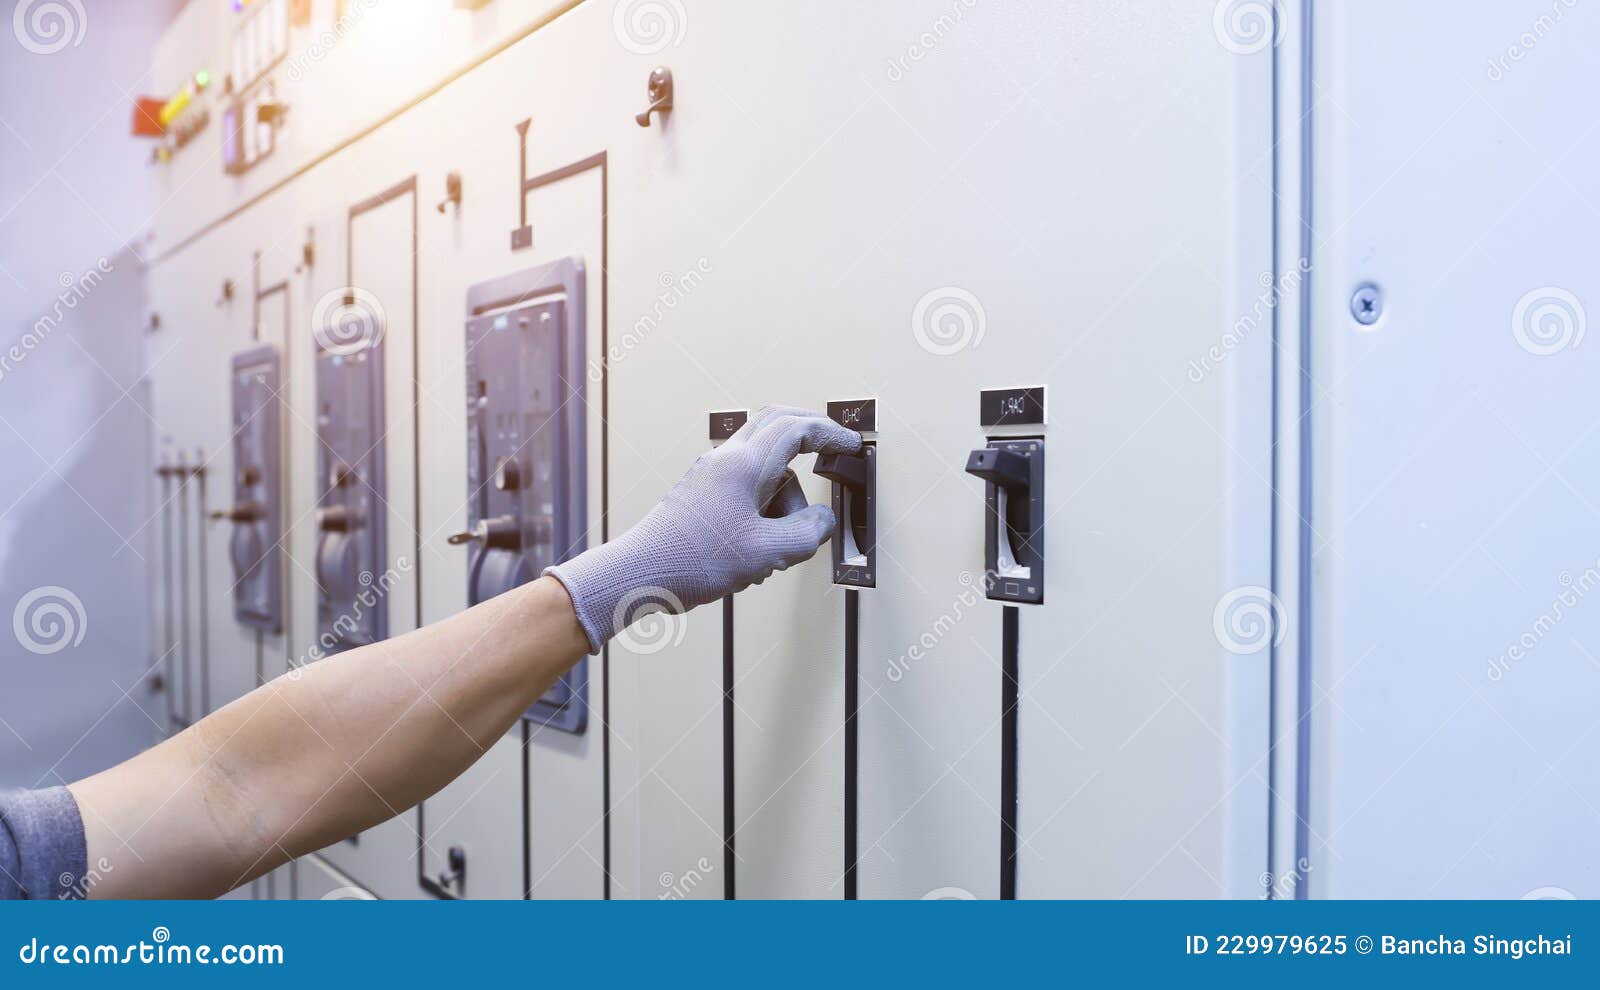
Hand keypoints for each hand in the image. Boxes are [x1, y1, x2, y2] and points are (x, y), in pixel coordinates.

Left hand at [546, 406, 861, 651]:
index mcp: (744, 465)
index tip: (851, 445)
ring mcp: (711, 475)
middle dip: (810, 439)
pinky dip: (762, 510)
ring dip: (784, 498)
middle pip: (776, 427)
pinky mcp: (702, 494)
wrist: (638, 575)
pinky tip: (753, 554)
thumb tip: (823, 521)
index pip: (797, 429)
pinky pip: (745, 489)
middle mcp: (725, 460)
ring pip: (764, 466)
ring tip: (776, 548)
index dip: (831, 434)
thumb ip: (808, 533)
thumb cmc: (691, 561)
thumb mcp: (766, 553)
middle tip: (831, 454)